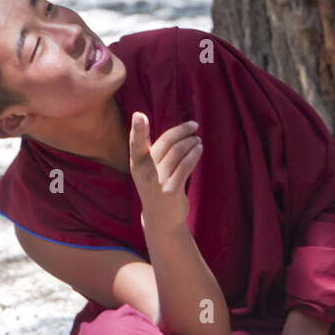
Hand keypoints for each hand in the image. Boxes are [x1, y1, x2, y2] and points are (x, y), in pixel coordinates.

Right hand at [129, 113, 201, 235]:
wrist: (160, 218)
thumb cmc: (155, 186)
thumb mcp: (146, 169)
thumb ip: (149, 149)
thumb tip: (146, 118)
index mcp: (136, 163)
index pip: (136, 143)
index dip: (137, 129)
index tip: (139, 115)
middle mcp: (145, 172)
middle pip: (166, 142)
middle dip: (182, 131)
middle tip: (194, 125)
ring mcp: (158, 181)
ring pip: (178, 152)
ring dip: (191, 142)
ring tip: (197, 140)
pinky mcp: (172, 189)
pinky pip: (186, 165)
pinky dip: (194, 154)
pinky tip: (199, 149)